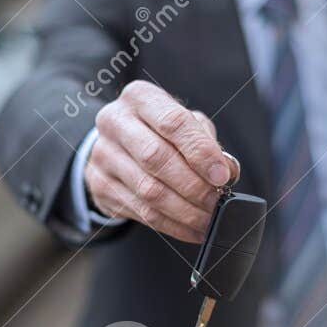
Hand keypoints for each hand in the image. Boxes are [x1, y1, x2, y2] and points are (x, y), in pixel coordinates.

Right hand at [85, 81, 238, 242]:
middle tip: (216, 201)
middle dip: (193, 185)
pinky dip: (173, 225)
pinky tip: (192, 229)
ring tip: (208, 219)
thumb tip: (226, 170)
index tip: (222, 175)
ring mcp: (103, 154)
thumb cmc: (160, 132)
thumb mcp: (184, 123)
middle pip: (156, 157)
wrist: (116, 145)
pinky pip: (142, 212)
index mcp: (140, 97)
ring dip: (185, 211)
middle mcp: (115, 121)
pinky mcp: (100, 185)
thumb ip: (205, 141)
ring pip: (148, 190)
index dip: (200, 151)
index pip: (173, 122)